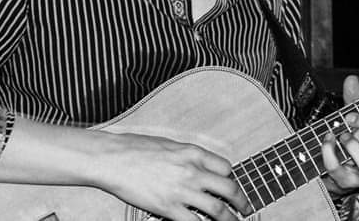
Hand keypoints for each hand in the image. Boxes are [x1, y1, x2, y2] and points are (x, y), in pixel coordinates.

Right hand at [96, 132, 251, 220]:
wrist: (113, 158)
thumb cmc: (135, 148)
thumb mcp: (168, 144)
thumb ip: (186, 156)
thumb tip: (197, 165)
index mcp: (192, 152)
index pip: (225, 167)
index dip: (231, 178)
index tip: (232, 184)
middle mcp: (192, 171)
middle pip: (229, 188)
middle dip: (241, 201)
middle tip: (245, 208)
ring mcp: (182, 190)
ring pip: (218, 209)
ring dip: (230, 219)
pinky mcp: (169, 208)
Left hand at [322, 75, 358, 196]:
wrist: (338, 168)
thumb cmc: (353, 140)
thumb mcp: (357, 120)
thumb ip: (355, 100)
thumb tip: (351, 79)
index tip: (351, 115)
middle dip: (357, 133)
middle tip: (346, 127)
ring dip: (349, 145)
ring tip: (341, 136)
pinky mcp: (348, 184)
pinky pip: (338, 169)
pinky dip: (329, 152)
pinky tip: (327, 140)